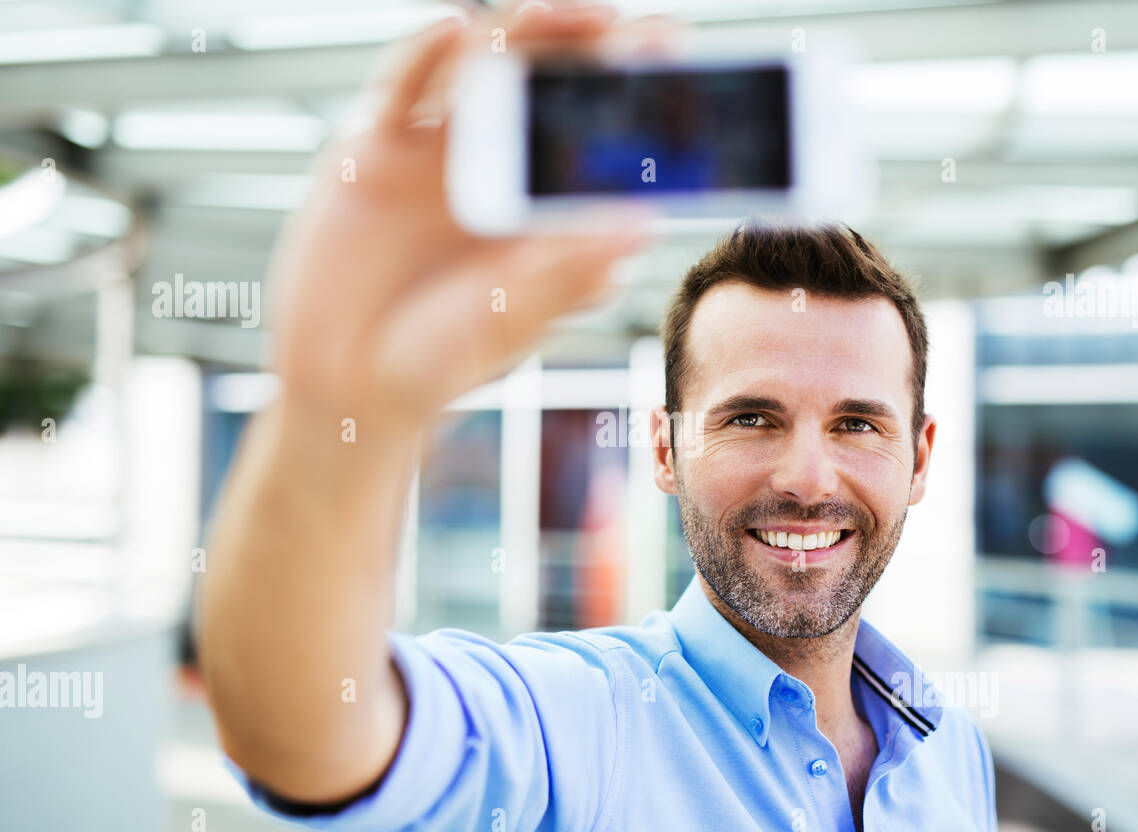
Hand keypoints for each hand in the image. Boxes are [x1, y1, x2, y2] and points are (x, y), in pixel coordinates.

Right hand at [266, 1, 675, 434]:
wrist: (347, 385)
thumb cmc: (439, 361)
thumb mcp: (511, 319)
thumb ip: (568, 272)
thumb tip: (642, 224)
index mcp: (537, 213)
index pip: (597, 143)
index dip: (640, 110)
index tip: (688, 82)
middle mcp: (494, 171)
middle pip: (550, 90)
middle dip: (601, 56)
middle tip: (655, 34)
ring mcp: (435, 155)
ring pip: (486, 71)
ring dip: (533, 35)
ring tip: (580, 16)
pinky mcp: (374, 152)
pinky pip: (402, 87)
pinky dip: (426, 53)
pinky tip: (456, 28)